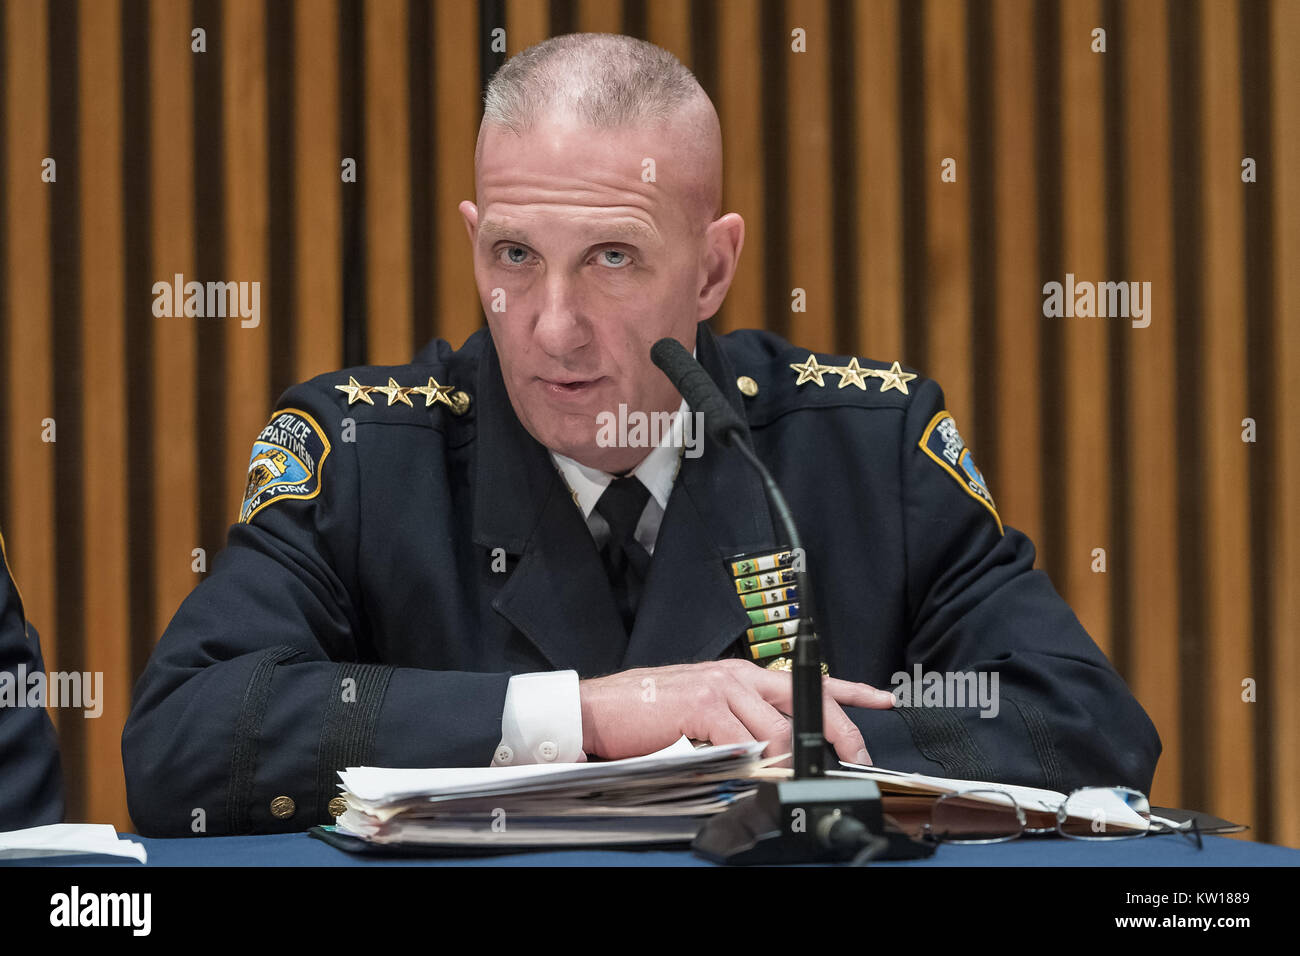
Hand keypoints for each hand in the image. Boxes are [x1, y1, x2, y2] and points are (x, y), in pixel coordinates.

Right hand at [578, 658, 895, 763]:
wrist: (600, 709)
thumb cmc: (648, 714)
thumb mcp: (704, 712)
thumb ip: (741, 726)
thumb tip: (773, 755)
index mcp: (741, 674)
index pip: (807, 679)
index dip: (850, 690)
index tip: (883, 698)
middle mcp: (737, 676)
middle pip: (807, 703)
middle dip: (839, 734)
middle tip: (854, 760)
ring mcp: (721, 689)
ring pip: (777, 731)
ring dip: (783, 762)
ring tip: (775, 777)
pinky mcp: (703, 708)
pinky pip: (743, 743)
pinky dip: (750, 763)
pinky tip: (744, 770)